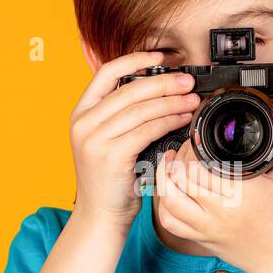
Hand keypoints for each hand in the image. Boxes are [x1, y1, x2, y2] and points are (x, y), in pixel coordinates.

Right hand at [69, 50, 200, 228]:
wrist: (100, 216)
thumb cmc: (110, 180)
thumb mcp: (107, 141)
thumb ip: (120, 116)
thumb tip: (156, 91)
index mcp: (80, 113)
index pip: (105, 73)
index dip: (134, 60)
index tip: (160, 57)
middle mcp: (83, 123)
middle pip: (129, 90)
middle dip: (163, 82)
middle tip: (187, 81)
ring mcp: (94, 139)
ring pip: (141, 109)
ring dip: (171, 102)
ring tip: (191, 100)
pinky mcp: (111, 155)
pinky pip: (146, 130)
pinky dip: (168, 121)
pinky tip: (182, 119)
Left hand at [155, 98, 272, 272]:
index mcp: (242, 194)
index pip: (201, 165)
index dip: (192, 148)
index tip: (197, 139)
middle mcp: (221, 213)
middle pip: (181, 179)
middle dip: (177, 159)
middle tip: (184, 149)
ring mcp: (207, 228)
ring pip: (169, 200)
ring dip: (164, 179)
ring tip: (170, 165)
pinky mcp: (200, 239)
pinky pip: (170, 222)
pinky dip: (164, 203)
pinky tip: (171, 190)